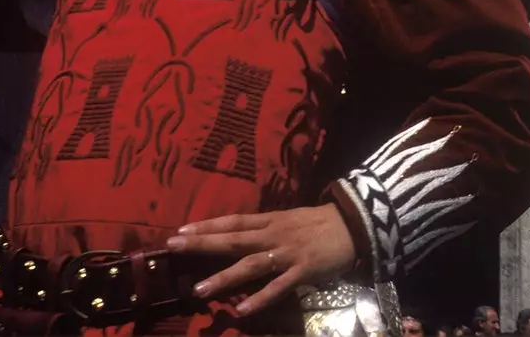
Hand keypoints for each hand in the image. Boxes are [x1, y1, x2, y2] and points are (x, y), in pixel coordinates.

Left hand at [166, 203, 355, 314]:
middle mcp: (274, 234)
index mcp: (271, 220)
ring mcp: (288, 252)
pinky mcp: (303, 270)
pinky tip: (242, 310)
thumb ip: (268, 229)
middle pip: (233, 238)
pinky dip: (260, 298)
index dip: (207, 225)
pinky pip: (278, 287)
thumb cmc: (322, 223)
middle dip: (202, 243)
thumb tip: (242, 237)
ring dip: (224, 277)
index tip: (180, 229)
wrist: (356, 224)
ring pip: (250, 264)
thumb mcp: (291, 219)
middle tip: (173, 246)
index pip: (233, 221)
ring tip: (199, 290)